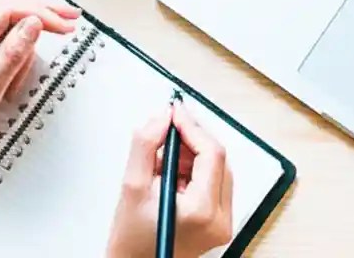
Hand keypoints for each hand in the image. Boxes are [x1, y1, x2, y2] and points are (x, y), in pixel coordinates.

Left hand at [0, 0, 79, 165]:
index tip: (66, 26)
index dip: (42, 14)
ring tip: (26, 70)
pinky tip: (17, 61)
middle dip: (39, 10)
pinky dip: (9, 40)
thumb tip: (34, 23)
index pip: (8, 10)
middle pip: (4, 2)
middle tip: (70, 19)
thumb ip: (12, 55)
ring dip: (23, 30)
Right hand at [106, 104, 233, 257]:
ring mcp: (222, 223)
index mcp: (202, 211)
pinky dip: (194, 171)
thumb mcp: (132, 186)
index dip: (192, 126)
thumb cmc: (131, 241)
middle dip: (192, 140)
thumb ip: (145, 145)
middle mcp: (219, 219)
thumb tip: (162, 118)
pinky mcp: (218, 223)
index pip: (211, 153)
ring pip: (217, 169)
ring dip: (192, 155)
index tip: (175, 112)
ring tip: (161, 158)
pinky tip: (170, 173)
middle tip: (166, 130)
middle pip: (218, 159)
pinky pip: (213, 184)